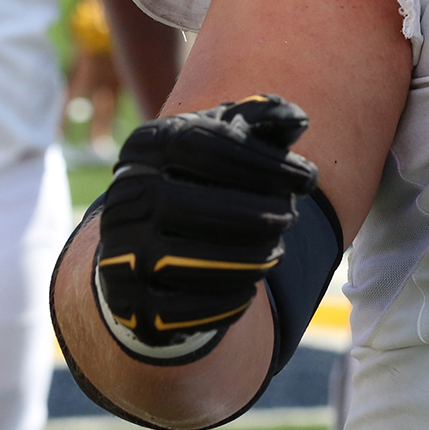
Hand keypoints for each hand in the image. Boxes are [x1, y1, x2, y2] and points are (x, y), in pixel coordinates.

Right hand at [94, 95, 318, 364]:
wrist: (145, 244)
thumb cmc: (200, 181)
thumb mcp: (225, 142)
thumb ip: (262, 122)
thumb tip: (299, 120)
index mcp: (145, 147)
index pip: (200, 142)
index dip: (261, 160)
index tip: (308, 178)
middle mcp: (124, 197)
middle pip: (189, 202)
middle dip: (255, 213)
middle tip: (291, 218)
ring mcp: (121, 252)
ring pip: (184, 260)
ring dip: (245, 259)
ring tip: (275, 253)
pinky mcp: (128, 302)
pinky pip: (178, 309)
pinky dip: (223, 300)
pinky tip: (248, 288)